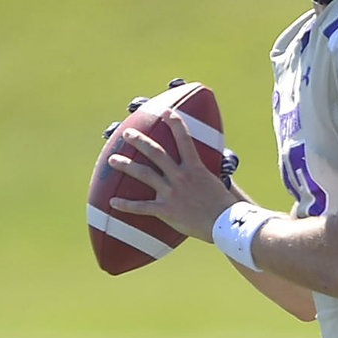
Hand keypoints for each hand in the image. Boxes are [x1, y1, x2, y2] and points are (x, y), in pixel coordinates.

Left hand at [106, 112, 238, 240]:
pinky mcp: (166, 210)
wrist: (225, 225)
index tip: (166, 112)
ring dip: (126, 166)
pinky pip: (141, 207)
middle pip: (156, 153)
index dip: (175, 124)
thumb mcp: (215, 181)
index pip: (184, 139)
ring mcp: (172, 193)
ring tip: (112, 159)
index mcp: (195, 167)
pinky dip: (125, 205)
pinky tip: (112, 202)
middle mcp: (181, 176)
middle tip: (127, 134)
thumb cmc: (223, 204)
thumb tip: (205, 164)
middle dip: (140, 141)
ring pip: (144, 174)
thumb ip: (204, 172)